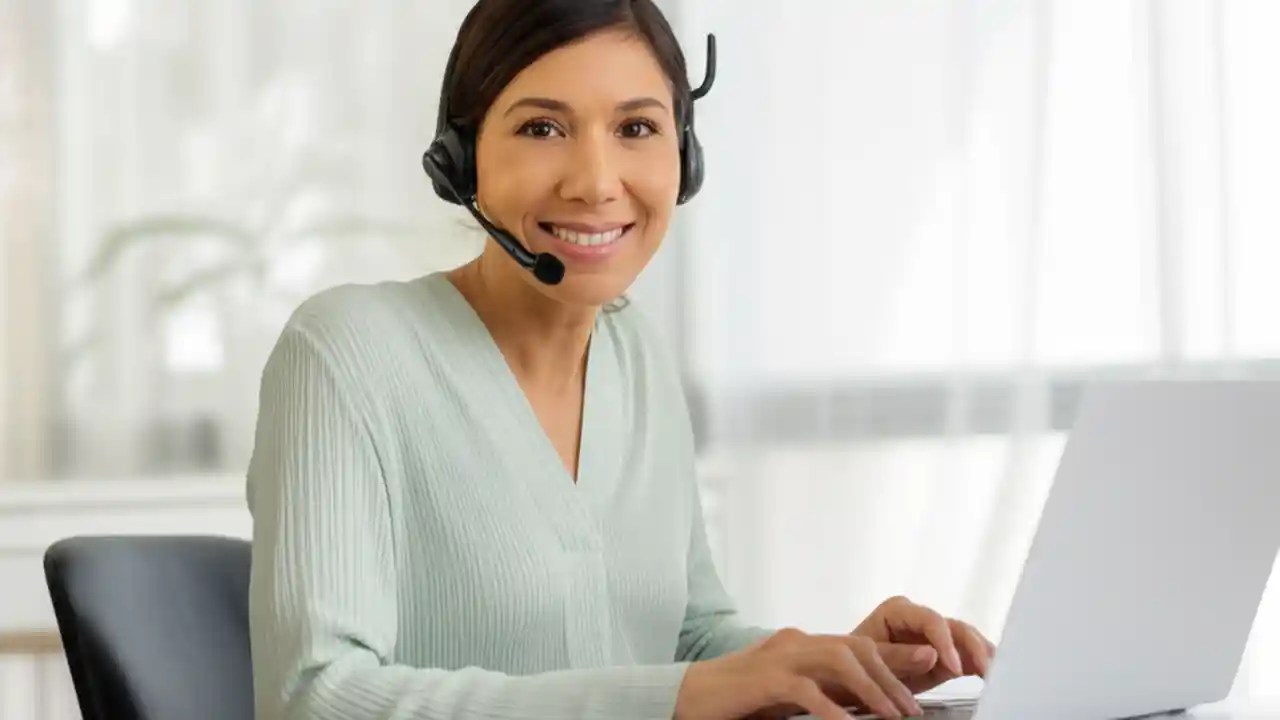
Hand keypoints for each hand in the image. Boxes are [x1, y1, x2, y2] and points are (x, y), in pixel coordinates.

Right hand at [674, 627, 937, 719]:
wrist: (686, 697)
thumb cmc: (737, 700)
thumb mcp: (785, 694)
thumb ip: (817, 691)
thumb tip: (853, 707)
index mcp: (801, 644)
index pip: (856, 646)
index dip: (891, 663)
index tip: (917, 687)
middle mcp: (794, 642)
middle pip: (855, 647)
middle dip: (890, 676)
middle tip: (911, 710)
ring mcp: (779, 657)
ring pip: (839, 660)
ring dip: (871, 689)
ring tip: (893, 716)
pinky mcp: (764, 678)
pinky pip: (806, 690)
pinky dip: (831, 709)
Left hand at [852, 595, 995, 693]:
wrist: (848, 679)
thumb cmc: (851, 664)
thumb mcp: (867, 660)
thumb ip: (897, 656)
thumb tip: (931, 653)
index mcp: (897, 612)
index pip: (929, 619)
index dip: (944, 641)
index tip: (952, 667)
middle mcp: (919, 619)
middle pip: (954, 626)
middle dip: (972, 646)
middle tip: (986, 669)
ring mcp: (933, 637)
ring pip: (965, 638)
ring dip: (982, 654)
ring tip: (997, 672)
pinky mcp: (943, 655)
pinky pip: (966, 656)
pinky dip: (980, 664)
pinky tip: (993, 674)